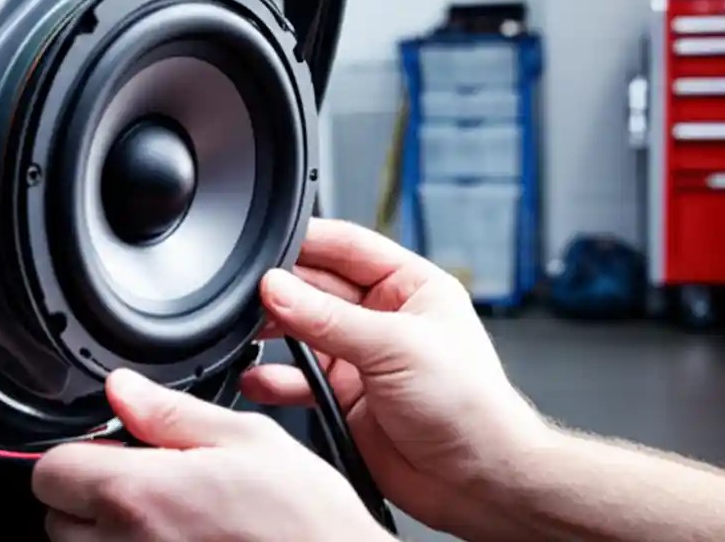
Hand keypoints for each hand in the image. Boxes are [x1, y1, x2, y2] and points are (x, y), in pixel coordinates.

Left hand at [33, 368, 392, 541]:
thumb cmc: (306, 524)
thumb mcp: (247, 440)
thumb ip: (169, 413)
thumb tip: (121, 388)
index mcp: (138, 496)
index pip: (50, 471)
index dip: (79, 455)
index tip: (113, 454)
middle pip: (57, 519)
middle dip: (92, 499)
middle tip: (149, 491)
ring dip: (110, 536)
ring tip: (170, 525)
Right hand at [241, 218, 550, 535]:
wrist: (476, 482)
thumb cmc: (470, 407)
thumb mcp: (396, 347)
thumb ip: (328, 319)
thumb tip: (277, 289)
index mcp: (409, 286)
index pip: (348, 247)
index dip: (307, 242)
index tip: (266, 246)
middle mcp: (382, 317)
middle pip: (317, 288)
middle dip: (282, 290)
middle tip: (250, 296)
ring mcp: (361, 358)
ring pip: (302, 333)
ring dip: (273, 333)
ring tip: (248, 333)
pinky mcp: (343, 398)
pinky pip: (297, 380)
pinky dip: (274, 379)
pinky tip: (257, 378)